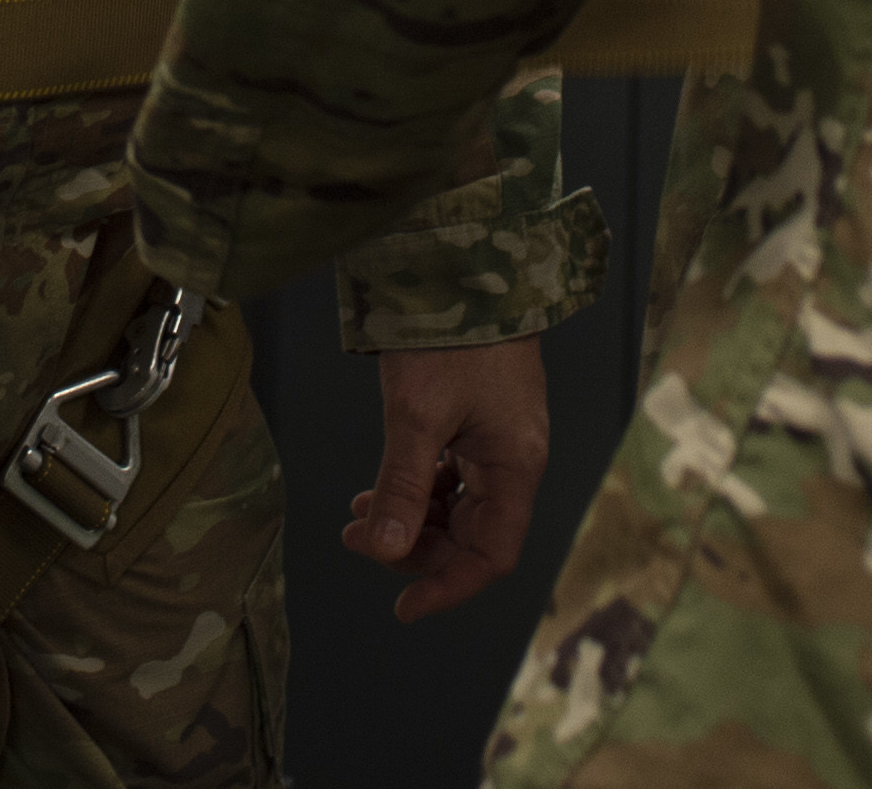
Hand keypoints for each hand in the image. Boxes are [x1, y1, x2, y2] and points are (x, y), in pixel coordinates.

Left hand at [349, 335, 552, 622]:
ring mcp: (497, 442)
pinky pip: (451, 478)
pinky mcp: (479, 423)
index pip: (491, 556)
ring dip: (410, 520)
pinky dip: (416, 490)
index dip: (448, 587)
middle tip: (357, 539)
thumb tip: (385, 552)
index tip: (403, 606)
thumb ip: (402, 485)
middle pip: (470, 536)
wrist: (466, 266)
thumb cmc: (451, 336)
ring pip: (456, 509)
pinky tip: (379, 489)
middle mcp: (513, 461)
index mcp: (514, 467)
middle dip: (414, 549)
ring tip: (360, 515)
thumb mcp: (417, 414)